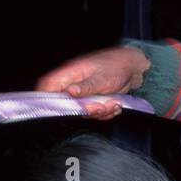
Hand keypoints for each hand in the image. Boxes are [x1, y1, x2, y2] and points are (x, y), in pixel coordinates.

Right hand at [35, 45, 150, 117]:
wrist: (133, 68)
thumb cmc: (115, 66)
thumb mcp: (101, 78)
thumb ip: (85, 87)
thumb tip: (70, 92)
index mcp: (69, 74)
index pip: (48, 87)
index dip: (47, 100)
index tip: (59, 109)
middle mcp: (73, 84)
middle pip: (66, 105)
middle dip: (86, 110)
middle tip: (101, 106)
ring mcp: (82, 94)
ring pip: (82, 112)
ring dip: (100, 112)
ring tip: (113, 103)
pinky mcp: (91, 100)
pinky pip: (94, 114)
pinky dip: (106, 112)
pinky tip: (115, 104)